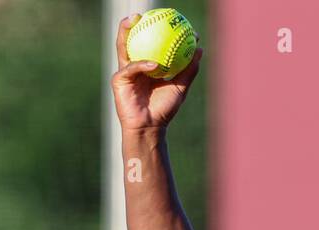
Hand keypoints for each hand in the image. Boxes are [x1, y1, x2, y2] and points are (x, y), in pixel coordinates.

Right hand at [111, 14, 202, 130]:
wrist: (151, 127)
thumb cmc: (165, 109)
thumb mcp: (180, 87)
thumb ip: (189, 69)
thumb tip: (199, 48)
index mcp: (145, 65)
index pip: (147, 42)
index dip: (154, 29)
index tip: (166, 19)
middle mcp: (133, 65)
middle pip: (130, 39)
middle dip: (133, 23)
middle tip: (144, 13)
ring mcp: (124, 71)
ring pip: (123, 47)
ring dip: (125, 31)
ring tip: (134, 20)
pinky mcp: (119, 80)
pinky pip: (131, 68)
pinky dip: (143, 65)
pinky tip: (154, 64)